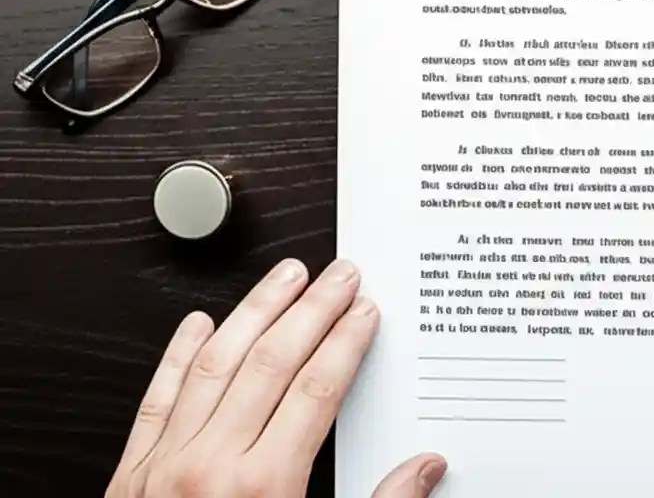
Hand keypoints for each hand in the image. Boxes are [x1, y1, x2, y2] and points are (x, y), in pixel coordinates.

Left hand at [105, 259, 447, 496]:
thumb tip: (426, 469)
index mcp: (264, 489)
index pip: (316, 389)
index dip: (346, 342)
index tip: (366, 311)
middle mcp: (209, 468)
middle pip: (270, 363)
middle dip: (311, 310)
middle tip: (339, 274)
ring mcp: (164, 468)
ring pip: (214, 366)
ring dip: (251, 312)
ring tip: (282, 277)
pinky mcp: (131, 478)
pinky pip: (157, 401)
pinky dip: (177, 358)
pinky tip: (195, 325)